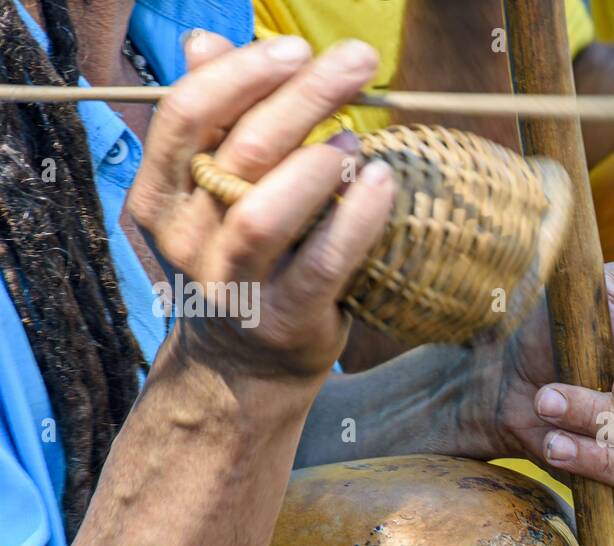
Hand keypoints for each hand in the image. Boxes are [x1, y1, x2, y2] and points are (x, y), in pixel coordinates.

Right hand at [127, 34, 396, 380]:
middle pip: (239, 153)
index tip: (294, 47)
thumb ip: (216, 123)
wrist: (244, 366)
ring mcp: (233, 286)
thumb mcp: (214, 192)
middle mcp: (186, 241)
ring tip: (356, 138)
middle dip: (302, 97)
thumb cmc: (242, 259)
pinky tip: (384, 183)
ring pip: (265, 214)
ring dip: (319, 164)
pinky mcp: (285, 320)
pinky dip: (358, 218)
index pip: (186, 116)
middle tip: (357, 62)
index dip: (241, 74)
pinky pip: (323, 262)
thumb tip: (205, 42)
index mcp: (160, 196)